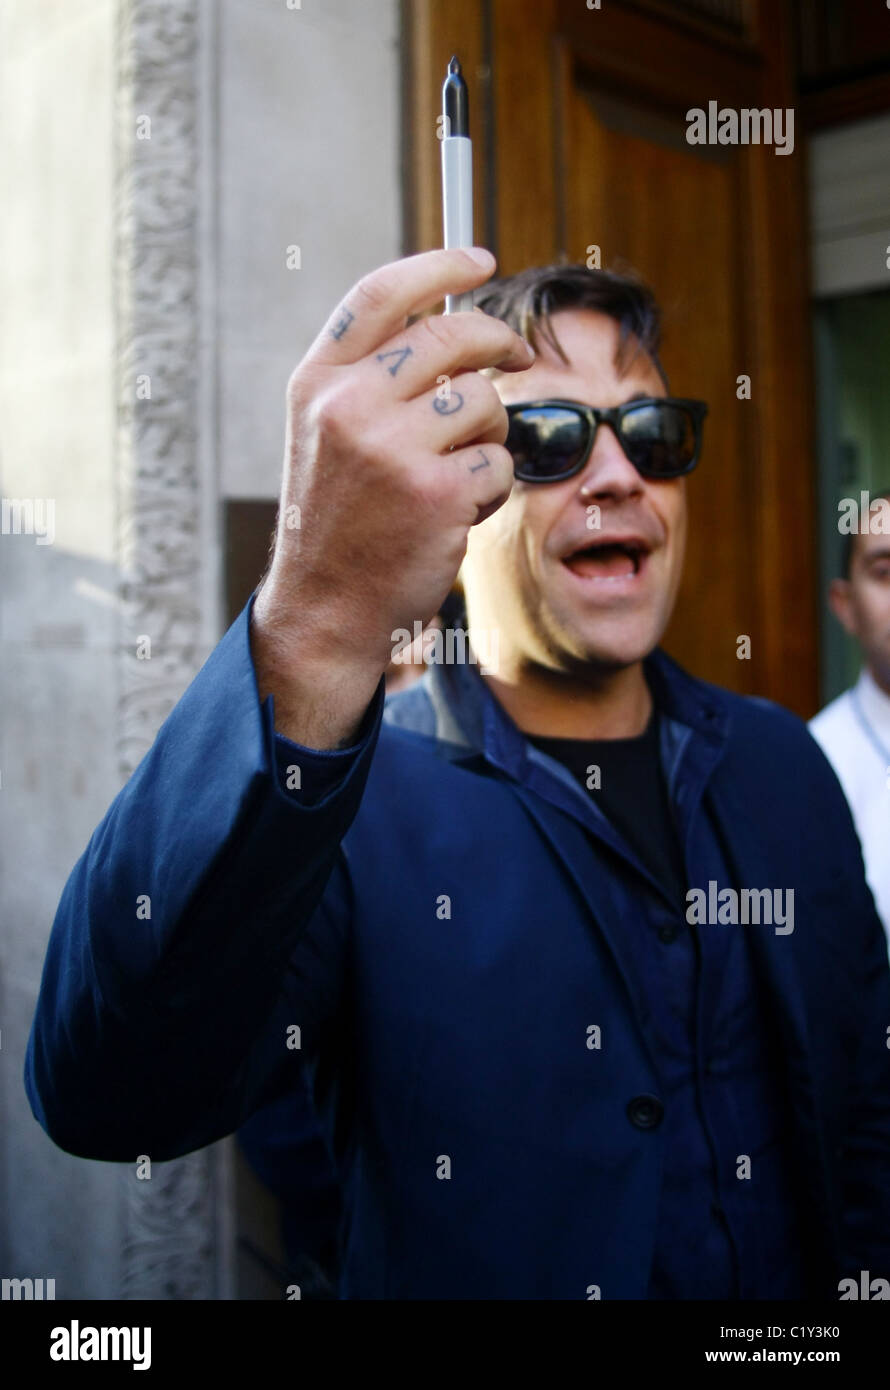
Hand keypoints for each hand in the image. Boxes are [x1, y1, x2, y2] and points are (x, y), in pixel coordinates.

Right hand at [251, 247, 533, 747]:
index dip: (438, 265)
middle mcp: (348, 407)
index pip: (380, 295)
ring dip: (491, 431)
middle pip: (451, 334)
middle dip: (498, 341)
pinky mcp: (437, 493)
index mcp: (317, 384)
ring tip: (462, 468)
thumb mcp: (327, 436)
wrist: (326, 607)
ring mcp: (392, 449)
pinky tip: (460, 510)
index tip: (480, 258)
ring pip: (485, 400)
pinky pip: (499, 459)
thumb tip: (449, 319)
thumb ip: (371, 378)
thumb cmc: (339, 522)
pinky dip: (492, 484)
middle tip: (518, 355)